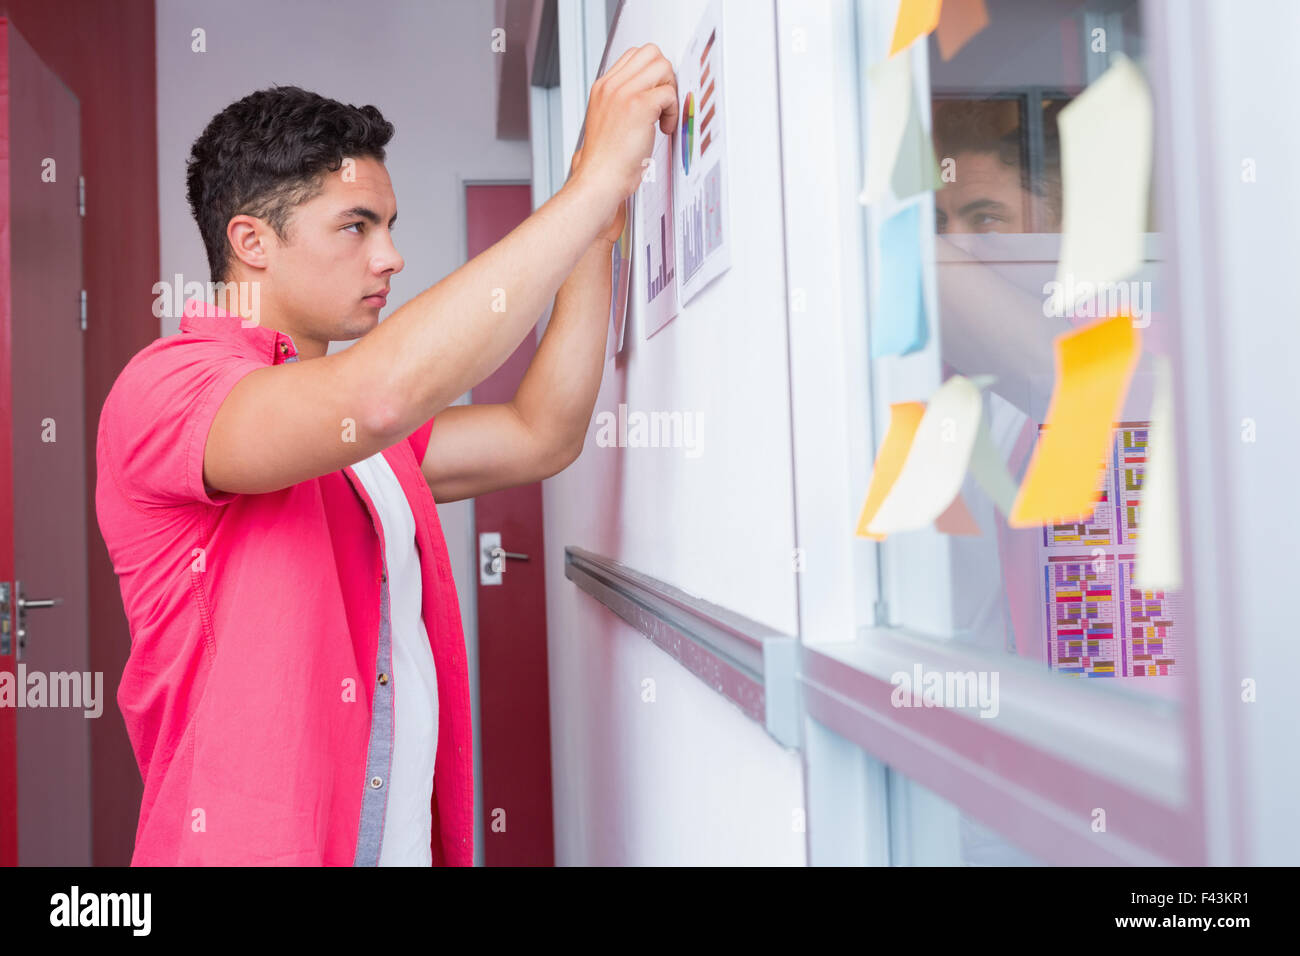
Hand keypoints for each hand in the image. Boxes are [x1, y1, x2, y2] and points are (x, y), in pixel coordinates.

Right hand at [570, 43, 677, 231]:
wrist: (599, 179)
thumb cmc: (606, 160)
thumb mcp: (608, 122)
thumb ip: (622, 102)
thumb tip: (650, 93)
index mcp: (603, 87)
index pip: (634, 55)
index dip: (651, 73)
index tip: (654, 96)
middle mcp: (612, 86)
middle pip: (651, 53)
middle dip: (664, 76)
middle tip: (662, 103)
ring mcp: (624, 93)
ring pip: (663, 67)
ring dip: (670, 91)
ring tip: (662, 117)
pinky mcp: (639, 106)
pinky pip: (669, 93)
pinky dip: (673, 112)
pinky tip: (664, 129)